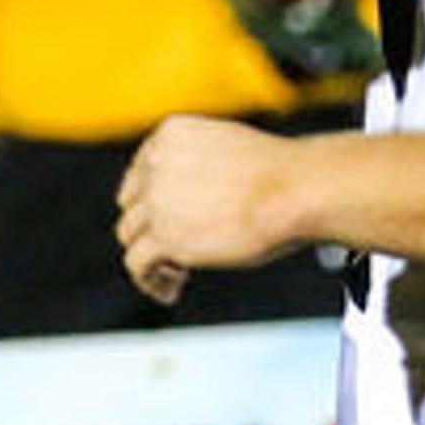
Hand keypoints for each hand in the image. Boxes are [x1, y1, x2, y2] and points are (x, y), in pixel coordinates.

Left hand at [115, 114, 305, 303]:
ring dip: (151, 257)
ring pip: (130, 235)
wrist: (294, 190)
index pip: (140, 172)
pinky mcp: (163, 235)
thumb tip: (190, 200)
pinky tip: (171, 290)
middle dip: (150, 228)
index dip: (153, 201)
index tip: (170, 220)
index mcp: (170, 134)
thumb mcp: (227, 150)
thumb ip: (198, 166)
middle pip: (132, 205)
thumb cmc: (278, 174)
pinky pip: (137, 264)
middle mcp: (155, 163)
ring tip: (177, 274)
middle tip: (174, 248)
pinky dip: (150, 281)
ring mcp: (156, 199)